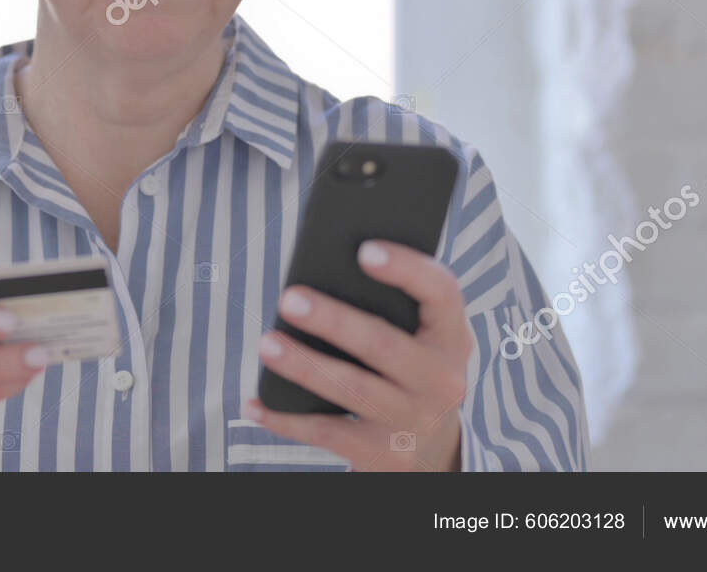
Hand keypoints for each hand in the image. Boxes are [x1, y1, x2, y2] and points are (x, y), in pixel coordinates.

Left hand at [244, 239, 473, 470]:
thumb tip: (321, 272)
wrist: (434, 449)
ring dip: (304, 365)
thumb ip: (392, 305)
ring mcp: (413, 420)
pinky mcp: (382, 455)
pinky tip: (254, 403)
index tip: (364, 250)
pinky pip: (326, 432)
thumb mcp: (421, 338)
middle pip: (382, 344)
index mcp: (452, 337)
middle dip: (333, 321)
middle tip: (289, 299)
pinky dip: (285, 419)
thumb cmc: (411, 368)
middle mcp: (442, 380)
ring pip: (351, 388)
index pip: (441, 292)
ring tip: (267, 344)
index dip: (406, 269)